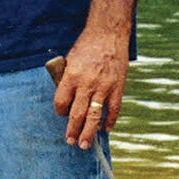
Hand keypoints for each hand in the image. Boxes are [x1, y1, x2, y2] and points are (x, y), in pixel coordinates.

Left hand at [50, 30, 129, 148]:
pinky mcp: (117, 87)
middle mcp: (87, 84)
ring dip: (89, 132)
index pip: (62, 102)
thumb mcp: (70, 59)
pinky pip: (114, 109)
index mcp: (71, 76)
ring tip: (84, 144)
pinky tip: (106, 129)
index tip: (62, 115)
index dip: (60, 111)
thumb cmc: (86, 46)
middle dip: (72, 130)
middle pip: (77, 114)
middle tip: (70, 142)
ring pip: (95, 116)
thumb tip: (65, 98)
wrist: (108, 34)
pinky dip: (110, 121)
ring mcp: (103, 87)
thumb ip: (67, 79)